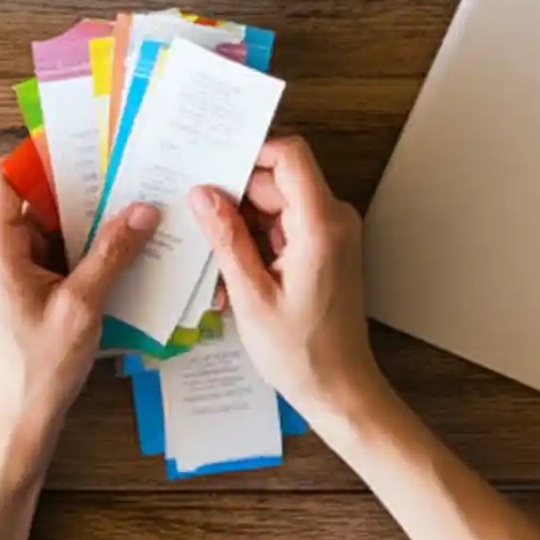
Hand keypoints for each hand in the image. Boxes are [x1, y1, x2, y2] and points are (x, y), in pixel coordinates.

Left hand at [0, 159, 160, 429]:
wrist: (15, 420)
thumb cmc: (37, 368)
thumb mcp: (83, 305)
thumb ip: (112, 253)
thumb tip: (143, 210)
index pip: (1, 174)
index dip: (36, 154)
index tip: (81, 149)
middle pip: (28, 196)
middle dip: (74, 189)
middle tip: (121, 180)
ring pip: (40, 224)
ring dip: (79, 221)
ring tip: (125, 216)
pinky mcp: (12, 285)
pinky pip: (43, 250)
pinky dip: (73, 247)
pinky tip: (112, 253)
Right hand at [188, 136, 381, 417]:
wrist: (340, 388)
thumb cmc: (301, 352)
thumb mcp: (251, 295)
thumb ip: (227, 238)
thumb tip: (202, 194)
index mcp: (320, 226)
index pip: (290, 155)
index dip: (251, 152)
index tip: (212, 164)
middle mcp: (333, 220)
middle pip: (277, 180)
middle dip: (235, 199)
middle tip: (199, 226)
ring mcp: (331, 233)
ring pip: (275, 204)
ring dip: (242, 228)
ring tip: (219, 269)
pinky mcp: (324, 248)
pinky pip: (283, 226)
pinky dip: (256, 244)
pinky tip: (235, 278)